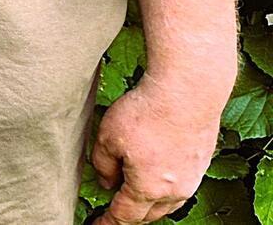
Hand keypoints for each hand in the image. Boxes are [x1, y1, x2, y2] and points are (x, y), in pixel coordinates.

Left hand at [93, 70, 227, 223]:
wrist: (188, 92)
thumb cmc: (146, 113)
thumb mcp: (107, 138)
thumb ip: (103, 165)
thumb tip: (107, 182)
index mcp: (148, 188)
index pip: (125, 216)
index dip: (109, 222)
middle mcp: (174, 190)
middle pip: (148, 214)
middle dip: (130, 216)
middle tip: (115, 213)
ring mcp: (192, 177)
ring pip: (168, 203)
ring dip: (150, 205)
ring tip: (135, 199)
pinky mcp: (201, 162)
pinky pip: (182, 187)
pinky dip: (166, 190)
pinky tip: (158, 178)